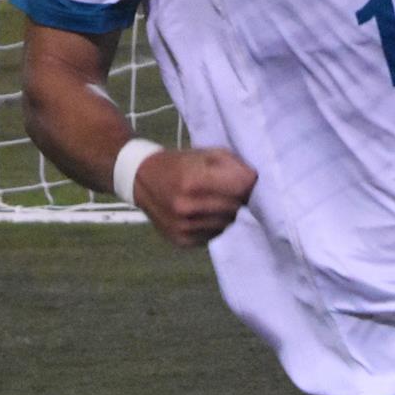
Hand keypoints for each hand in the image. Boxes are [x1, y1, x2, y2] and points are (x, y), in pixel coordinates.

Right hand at [131, 146, 256, 247]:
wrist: (141, 180)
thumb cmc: (178, 163)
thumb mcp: (204, 153)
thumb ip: (231, 164)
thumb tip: (254, 181)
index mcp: (192, 180)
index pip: (240, 187)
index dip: (247, 181)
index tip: (245, 177)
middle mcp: (186, 207)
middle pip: (235, 206)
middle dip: (238, 196)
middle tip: (228, 188)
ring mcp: (183, 227)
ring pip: (227, 223)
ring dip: (227, 211)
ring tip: (214, 199)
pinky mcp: (182, 241)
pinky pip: (214, 234)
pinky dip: (214, 223)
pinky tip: (203, 212)